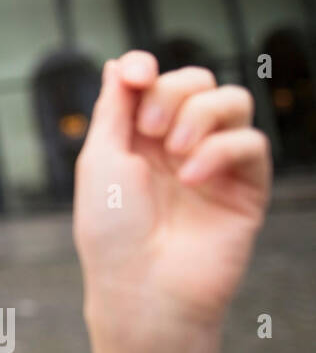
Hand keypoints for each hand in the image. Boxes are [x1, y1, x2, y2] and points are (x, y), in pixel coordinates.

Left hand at [73, 50, 271, 343]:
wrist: (141, 289)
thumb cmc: (111, 231)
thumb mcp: (101, 159)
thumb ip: (115, 108)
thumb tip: (122, 63)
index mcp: (137, 138)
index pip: (155, 80)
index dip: (147, 66)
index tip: (137, 74)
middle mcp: (177, 146)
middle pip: (197, 80)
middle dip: (173, 91)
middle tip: (151, 131)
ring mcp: (214, 165)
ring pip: (233, 101)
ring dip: (201, 113)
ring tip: (176, 151)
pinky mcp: (246, 189)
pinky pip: (252, 143)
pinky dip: (221, 149)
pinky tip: (194, 177)